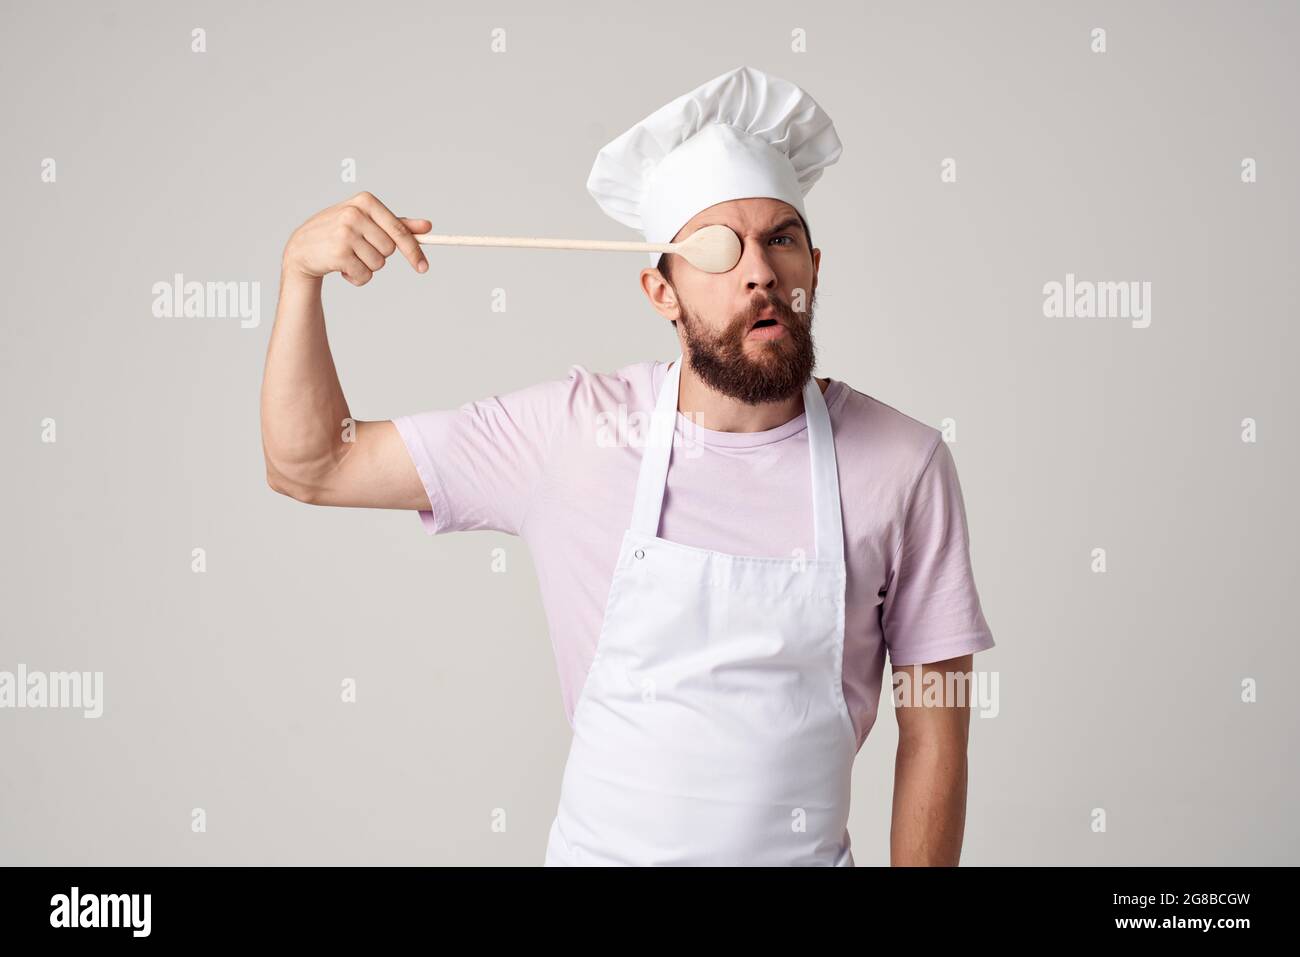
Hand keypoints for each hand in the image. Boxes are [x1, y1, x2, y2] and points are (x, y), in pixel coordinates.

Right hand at [283, 191, 430, 284]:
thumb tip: (428, 226)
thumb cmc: (338, 232)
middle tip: (359, 249)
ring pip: (379, 264)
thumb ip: (397, 224)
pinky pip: (365, 276)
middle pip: (390, 249)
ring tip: (348, 256)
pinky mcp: (338, 253)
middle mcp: (354, 214)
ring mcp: (345, 233)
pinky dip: (357, 278)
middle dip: (379, 255)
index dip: (414, 251)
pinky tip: (341, 267)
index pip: (399, 230)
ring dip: (367, 267)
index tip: (424, 268)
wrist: (302, 248)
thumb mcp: (367, 221)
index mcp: (365, 201)